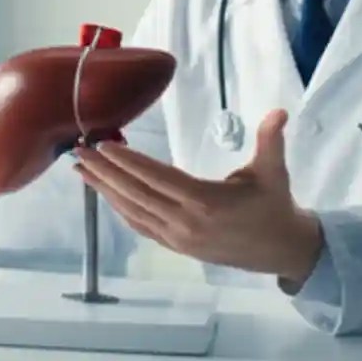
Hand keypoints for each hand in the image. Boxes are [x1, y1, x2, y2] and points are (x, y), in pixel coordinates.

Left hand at [74, 109, 322, 285]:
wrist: (282, 250)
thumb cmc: (275, 206)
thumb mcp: (274, 171)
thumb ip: (270, 139)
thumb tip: (279, 110)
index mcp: (206, 201)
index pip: (157, 177)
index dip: (128, 161)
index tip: (103, 145)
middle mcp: (186, 222)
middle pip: (136, 194)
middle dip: (105, 172)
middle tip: (79, 152)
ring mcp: (178, 238)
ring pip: (133, 212)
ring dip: (106, 191)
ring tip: (83, 171)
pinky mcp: (177, 247)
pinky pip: (141, 226)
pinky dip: (121, 210)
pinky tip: (107, 195)